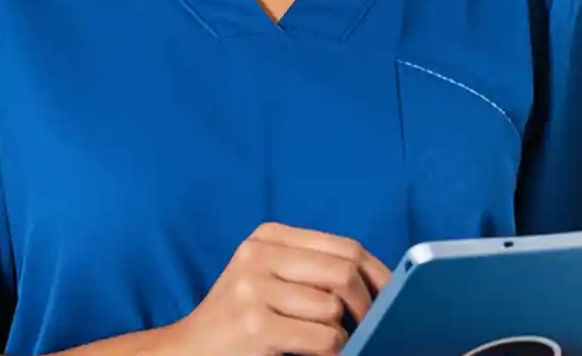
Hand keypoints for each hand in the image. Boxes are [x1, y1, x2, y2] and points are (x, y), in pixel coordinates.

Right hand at [157, 222, 391, 355]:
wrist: (189, 350)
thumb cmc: (241, 317)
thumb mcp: (270, 277)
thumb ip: (314, 270)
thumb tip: (383, 282)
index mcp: (267, 237)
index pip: (345, 247)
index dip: (378, 275)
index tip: (392, 297)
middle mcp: (257, 255)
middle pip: (344, 272)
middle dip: (368, 305)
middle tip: (371, 327)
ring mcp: (253, 290)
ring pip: (333, 307)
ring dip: (344, 333)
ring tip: (333, 341)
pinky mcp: (255, 326)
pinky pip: (323, 338)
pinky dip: (332, 351)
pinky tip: (317, 353)